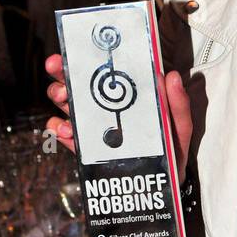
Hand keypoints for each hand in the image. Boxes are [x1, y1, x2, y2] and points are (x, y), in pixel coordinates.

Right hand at [44, 53, 193, 185]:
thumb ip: (178, 105)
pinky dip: (60, 130)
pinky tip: (68, 131)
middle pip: (77, 83)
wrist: (162, 186)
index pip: (105, 72)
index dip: (88, 57)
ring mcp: (93, 126)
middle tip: (57, 66)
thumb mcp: (179, 128)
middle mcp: (105, 107)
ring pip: (66, 105)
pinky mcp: (85, 148)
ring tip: (64, 99)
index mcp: (127, 96)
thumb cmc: (172, 151)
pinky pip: (65, 135)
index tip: (76, 49)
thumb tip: (171, 76)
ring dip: (59, 97)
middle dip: (62, 71)